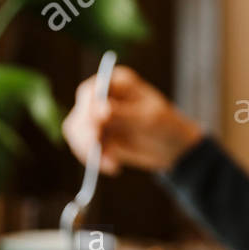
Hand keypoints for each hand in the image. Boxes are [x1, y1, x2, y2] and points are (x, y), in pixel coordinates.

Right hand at [61, 65, 203, 174]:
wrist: (173, 148)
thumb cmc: (166, 125)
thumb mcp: (149, 118)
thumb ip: (124, 114)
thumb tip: (98, 111)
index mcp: (116, 83)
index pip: (91, 91)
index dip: (88, 109)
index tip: (98, 128)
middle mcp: (102, 96)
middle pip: (80, 112)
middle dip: (87, 134)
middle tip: (98, 149)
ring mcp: (96, 116)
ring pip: (76, 130)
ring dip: (88, 148)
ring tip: (111, 164)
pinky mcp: (96, 135)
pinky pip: (82, 146)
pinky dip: (93, 158)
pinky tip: (112, 167)